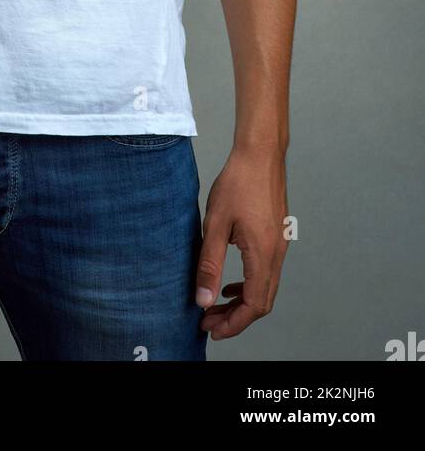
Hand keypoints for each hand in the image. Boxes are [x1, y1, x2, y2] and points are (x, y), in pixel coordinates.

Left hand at [195, 144, 289, 340]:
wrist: (260, 153)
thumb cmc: (238, 182)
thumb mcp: (216, 224)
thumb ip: (210, 264)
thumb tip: (203, 300)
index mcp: (263, 255)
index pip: (254, 306)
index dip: (233, 324)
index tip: (210, 328)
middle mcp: (277, 255)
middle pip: (262, 302)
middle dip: (236, 318)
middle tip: (208, 321)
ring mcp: (280, 246)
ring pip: (265, 288)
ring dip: (242, 302)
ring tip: (215, 305)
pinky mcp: (276, 237)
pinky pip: (266, 273)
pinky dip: (248, 284)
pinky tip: (230, 282)